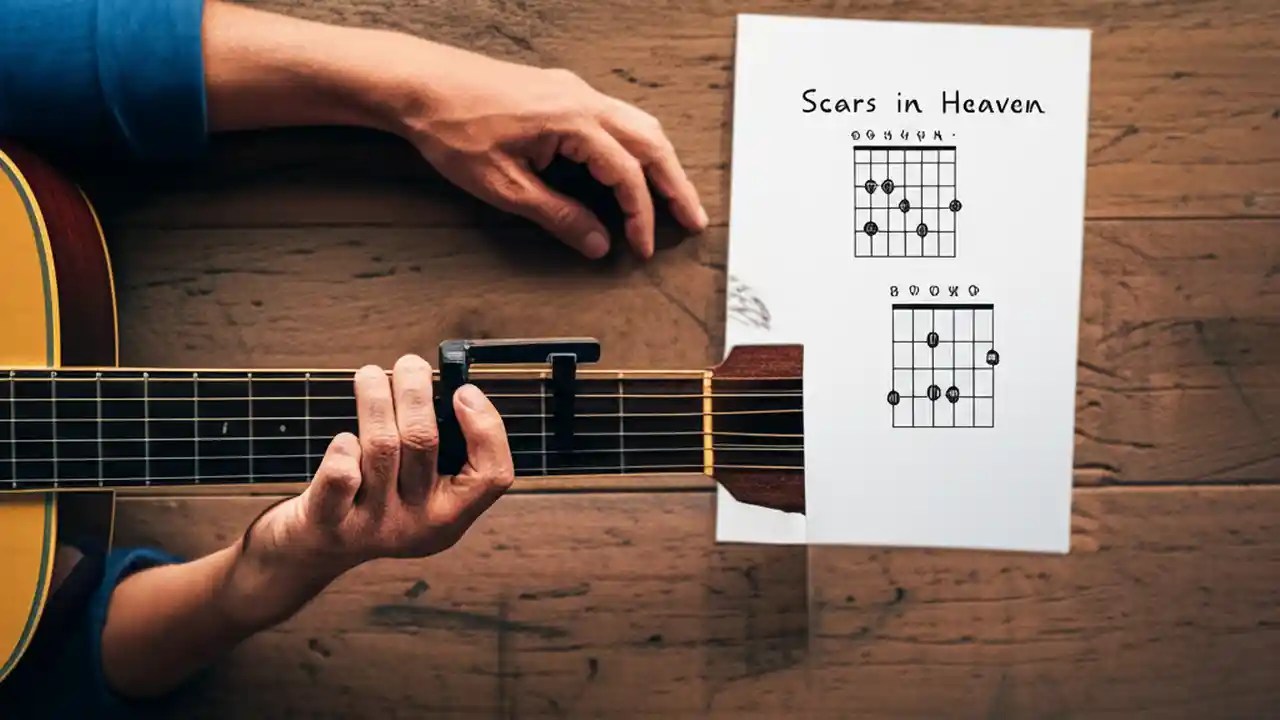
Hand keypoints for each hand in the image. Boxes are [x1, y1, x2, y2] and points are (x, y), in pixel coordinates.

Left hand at [219, 354, 513, 626]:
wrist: (313, 551)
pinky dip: (343, 448)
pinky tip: (344, 435)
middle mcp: (419, 525)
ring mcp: (375, 527)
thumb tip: (451, 386)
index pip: (493, 475)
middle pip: (424, 443)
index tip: (464, 392)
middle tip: (409, 364)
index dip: (486, 428)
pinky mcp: (330, 524)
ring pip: (383, 447)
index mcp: (451, 515)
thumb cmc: (372, 501)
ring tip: (370, 376)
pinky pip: (341, 478)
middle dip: (415, 391)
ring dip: (375, 400)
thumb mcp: (420, 488)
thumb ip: (441, 448)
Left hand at [389, 43, 708, 258]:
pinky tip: (631, 167)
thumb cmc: (454, 130)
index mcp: (574, 120)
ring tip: (672, 197)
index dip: (640, 216)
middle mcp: (583, 99)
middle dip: (675, 184)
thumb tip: (599, 242)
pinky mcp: (560, 92)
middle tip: (693, 220)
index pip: (627, 175)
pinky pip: (615, 118)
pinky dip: (634, 146)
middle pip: (651, 142)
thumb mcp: (505, 187)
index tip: (642, 247)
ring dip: (659, 163)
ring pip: (637, 125)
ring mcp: (573, 90)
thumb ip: (558, 216)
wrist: (419, 83)